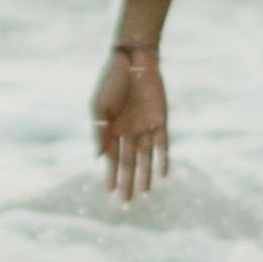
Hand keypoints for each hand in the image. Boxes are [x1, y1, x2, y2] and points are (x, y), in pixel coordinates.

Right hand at [94, 44, 171, 200]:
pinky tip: (163, 173)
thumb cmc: (111, 81)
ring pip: (146, 157)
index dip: (111, 175)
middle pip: (129, 162)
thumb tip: (99, 157)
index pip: (112, 159)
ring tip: (145, 192)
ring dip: (145, 174)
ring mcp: (145, 127)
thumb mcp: (99, 108)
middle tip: (127, 202)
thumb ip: (99, 132)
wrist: (132, 60)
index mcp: (112, 130)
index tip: (109, 192)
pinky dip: (162, 158)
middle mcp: (129, 132)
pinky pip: (163, 144)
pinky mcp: (161, 121)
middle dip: (128, 181)